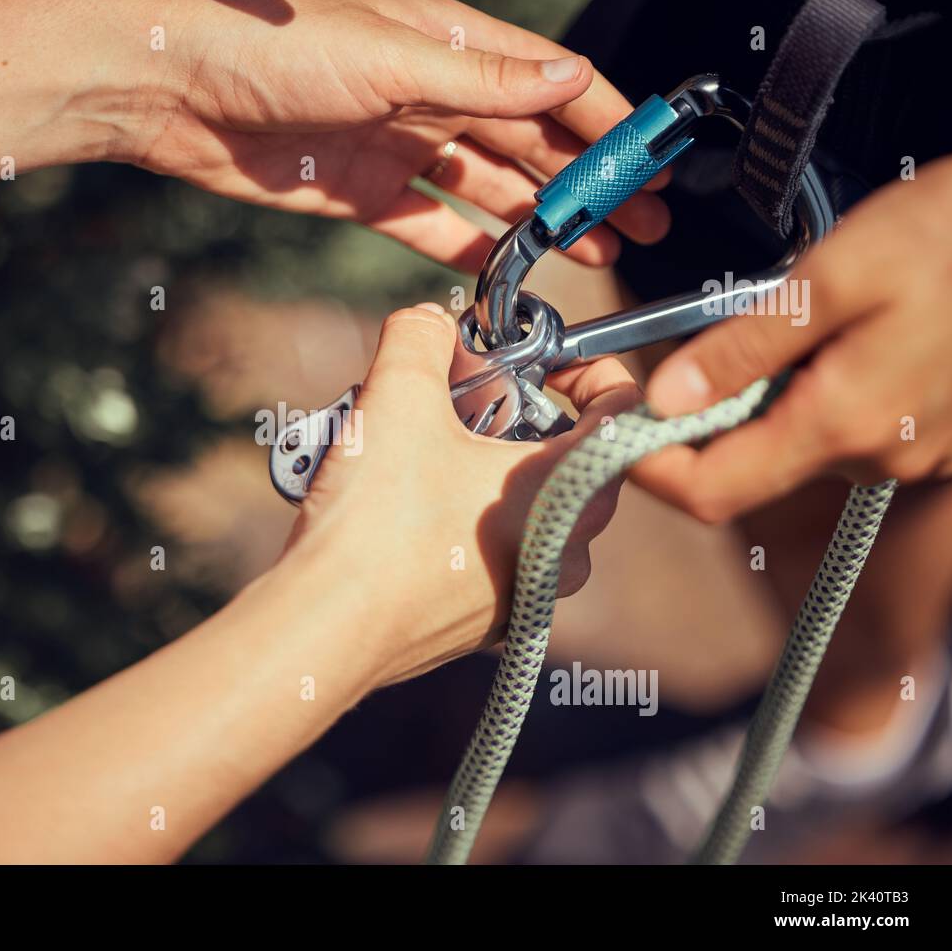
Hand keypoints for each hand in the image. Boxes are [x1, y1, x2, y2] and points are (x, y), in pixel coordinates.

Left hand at [122, 0, 668, 271]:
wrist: (173, 84)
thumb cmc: (267, 44)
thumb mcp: (387, 56)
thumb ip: (479, 78)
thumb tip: (568, 81)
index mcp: (448, 46)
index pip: (550, 86)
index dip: (609, 122)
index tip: (656, 158)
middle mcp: (430, 95)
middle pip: (531, 144)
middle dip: (591, 184)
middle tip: (643, 222)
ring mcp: (399, 146)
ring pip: (490, 189)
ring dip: (544, 221)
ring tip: (595, 253)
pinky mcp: (363, 193)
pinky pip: (432, 226)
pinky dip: (471, 248)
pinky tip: (507, 271)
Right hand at [276, 303, 638, 688]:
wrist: (327, 625)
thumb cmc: (378, 516)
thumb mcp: (396, 393)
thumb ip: (420, 337)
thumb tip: (427, 325)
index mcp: (571, 491)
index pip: (623, 413)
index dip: (587, 369)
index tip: (539, 360)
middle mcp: (565, 550)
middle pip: (565, 458)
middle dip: (511, 416)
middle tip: (457, 399)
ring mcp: (527, 594)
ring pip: (520, 506)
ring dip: (475, 467)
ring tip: (411, 450)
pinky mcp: (483, 623)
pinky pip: (486, 550)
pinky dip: (453, 516)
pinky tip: (393, 504)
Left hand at [636, 156, 951, 521]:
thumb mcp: (833, 276)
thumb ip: (746, 348)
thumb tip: (667, 399)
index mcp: (843, 423)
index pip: (710, 492)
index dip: (650, 467)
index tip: (619, 425)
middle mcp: (878, 457)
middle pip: (749, 468)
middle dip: (711, 415)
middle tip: (705, 347)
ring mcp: (912, 454)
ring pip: (799, 445)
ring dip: (771, 396)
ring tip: (798, 324)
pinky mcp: (935, 439)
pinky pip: (849, 428)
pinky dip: (821, 392)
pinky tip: (847, 337)